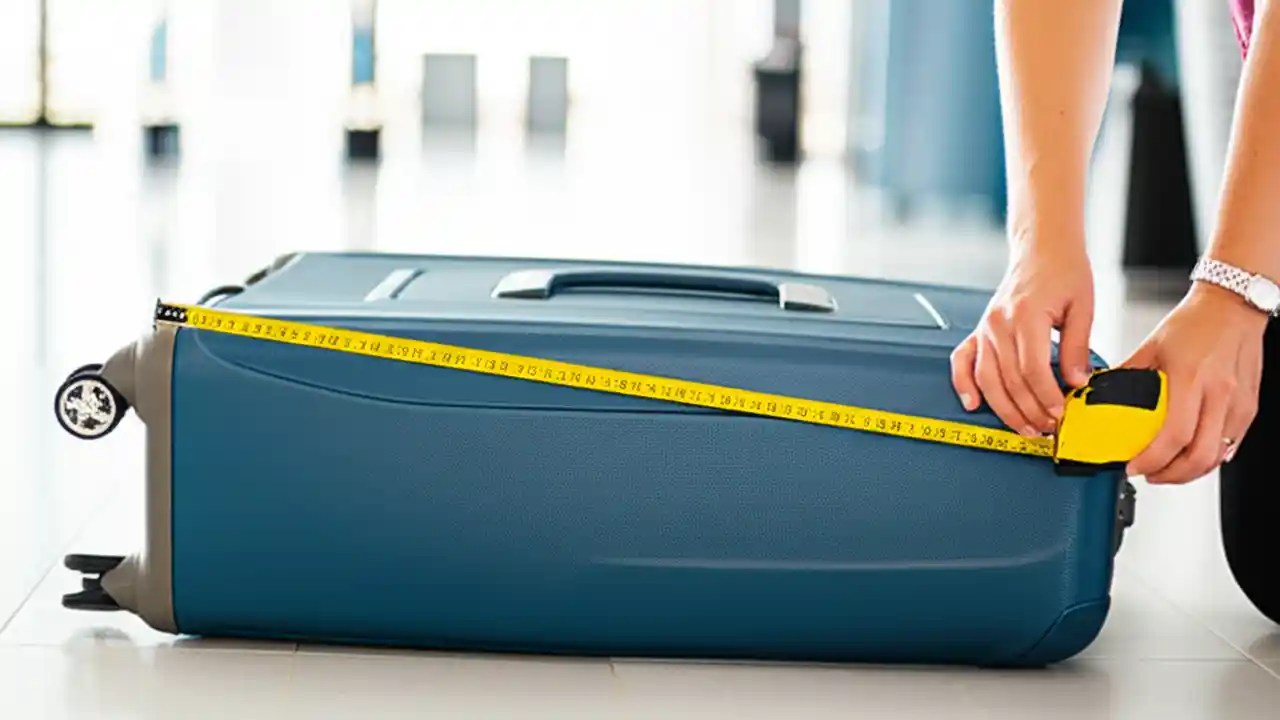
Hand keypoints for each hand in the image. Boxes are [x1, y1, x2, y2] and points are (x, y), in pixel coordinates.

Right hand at [951, 243, 1094, 435]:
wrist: (1042, 249)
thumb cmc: (1065, 272)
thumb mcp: (1083, 307)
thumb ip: (1079, 347)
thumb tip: (1077, 383)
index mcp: (1026, 315)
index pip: (1032, 369)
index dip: (1045, 396)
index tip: (1059, 413)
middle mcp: (999, 324)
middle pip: (1009, 380)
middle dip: (1029, 410)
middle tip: (1047, 428)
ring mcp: (985, 328)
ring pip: (988, 379)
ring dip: (1004, 408)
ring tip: (1024, 427)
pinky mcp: (980, 330)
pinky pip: (963, 361)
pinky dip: (964, 384)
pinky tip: (972, 404)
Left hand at [1121, 283, 1266, 483]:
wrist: (1233, 304)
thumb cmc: (1195, 321)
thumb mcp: (1151, 346)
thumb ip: (1128, 373)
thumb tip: (1102, 393)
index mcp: (1190, 378)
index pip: (1173, 435)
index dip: (1153, 459)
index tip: (1135, 467)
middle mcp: (1219, 393)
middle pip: (1199, 455)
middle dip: (1171, 475)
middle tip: (1151, 474)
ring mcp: (1238, 402)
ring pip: (1218, 455)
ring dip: (1191, 471)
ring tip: (1169, 468)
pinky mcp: (1249, 405)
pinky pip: (1232, 443)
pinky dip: (1211, 456)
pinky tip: (1194, 454)